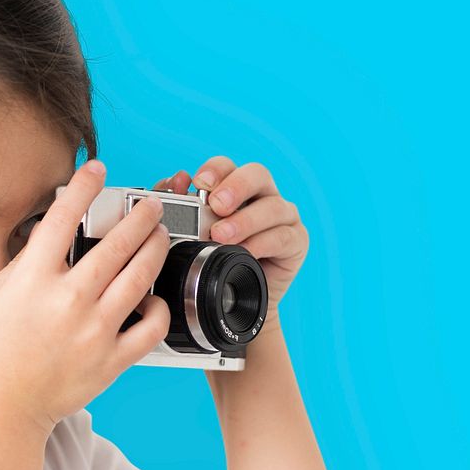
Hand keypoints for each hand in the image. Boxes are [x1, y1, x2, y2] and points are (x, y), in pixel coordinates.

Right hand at [0, 161, 171, 436]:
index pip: (63, 218)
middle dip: (139, 215)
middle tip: (149, 205)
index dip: (83, 186)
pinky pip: (149, 326)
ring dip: (155, 249)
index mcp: (32, 280)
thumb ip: (16, 268)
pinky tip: (152, 298)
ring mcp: (94, 330)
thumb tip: (41, 243)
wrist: (2, 410)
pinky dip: (156, 307)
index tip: (97, 170)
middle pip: (117, 243)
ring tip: (159, 238)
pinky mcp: (112, 359)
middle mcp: (67, 300)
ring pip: (141, 276)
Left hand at [153, 160, 307, 324]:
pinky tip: (244, 252)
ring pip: (272, 206)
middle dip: (235, 186)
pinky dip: (262, 243)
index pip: (226, 166)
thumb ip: (178, 205)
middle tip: (216, 205)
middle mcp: (260, 196)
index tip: (198, 182)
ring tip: (222, 236)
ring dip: (245, 220)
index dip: (215, 170)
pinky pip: (283, 236)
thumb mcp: (188, 235)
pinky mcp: (296, 240)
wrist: (230, 302)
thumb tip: (173, 181)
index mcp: (232, 188)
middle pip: (257, 174)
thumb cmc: (207, 263)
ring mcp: (282, 216)